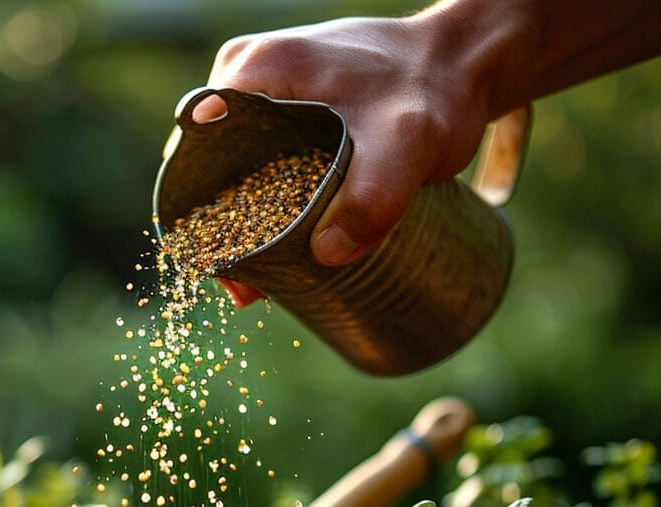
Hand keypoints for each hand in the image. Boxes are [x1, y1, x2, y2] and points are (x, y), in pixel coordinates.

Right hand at [194, 15, 491, 267]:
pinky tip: (276, 244)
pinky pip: (255, 163)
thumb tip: (327, 254)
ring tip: (266, 280)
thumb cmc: (435, 90)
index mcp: (252, 73)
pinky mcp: (286, 109)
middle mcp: (246, 76)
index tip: (232, 272)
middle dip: (221, 234)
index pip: (195, 158)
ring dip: (240, 225)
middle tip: (252, 289)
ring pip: (230, 171)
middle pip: (208, 171)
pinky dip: (261, 205)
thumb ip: (373, 197)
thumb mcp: (408, 143)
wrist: (466, 63)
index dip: (202, 222)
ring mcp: (264, 91)